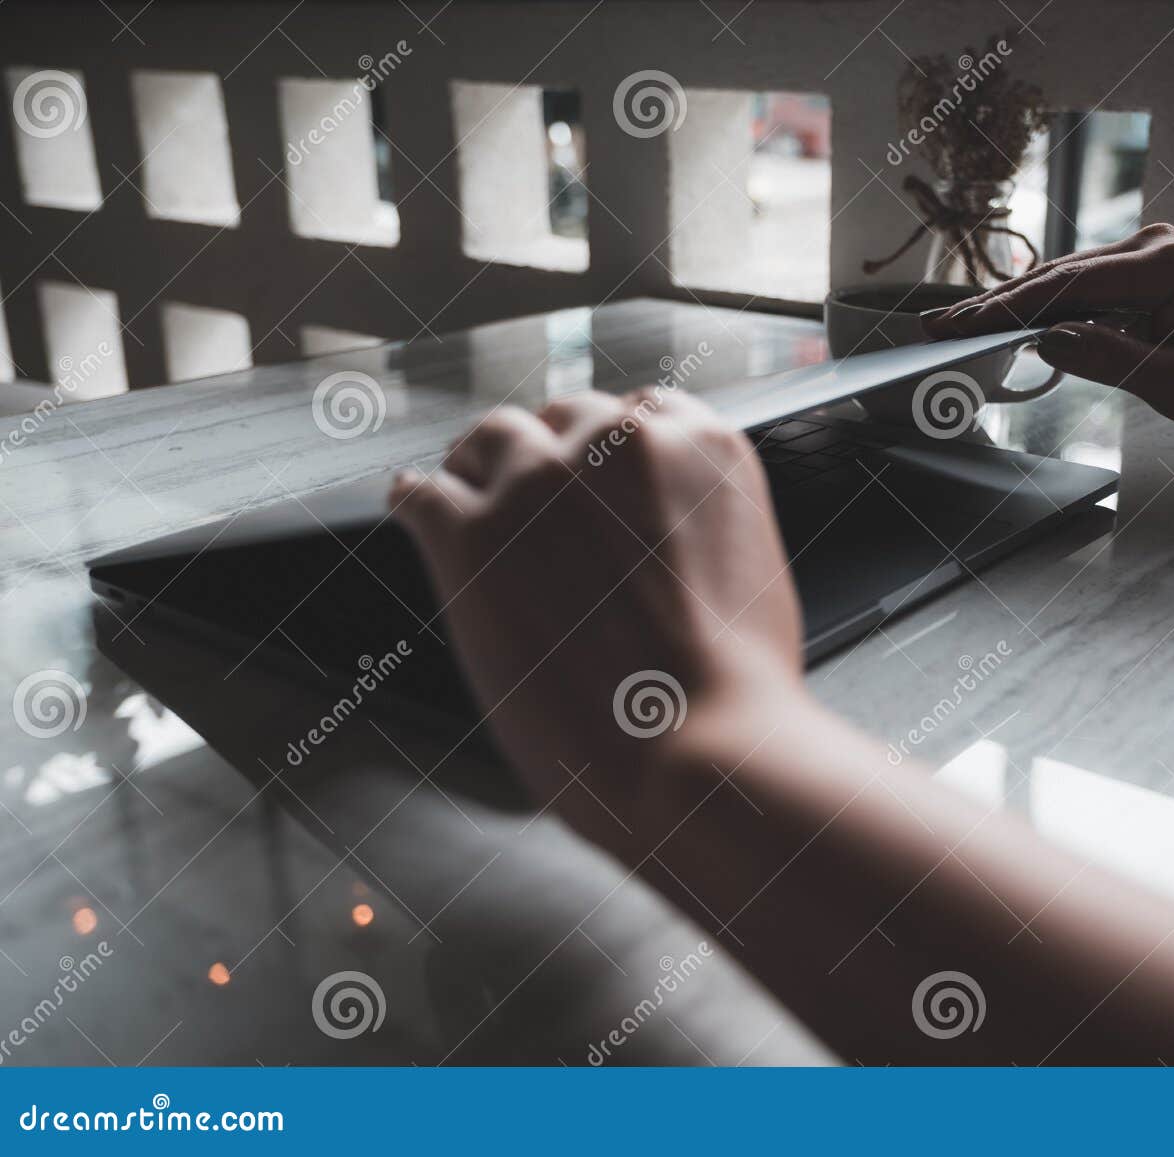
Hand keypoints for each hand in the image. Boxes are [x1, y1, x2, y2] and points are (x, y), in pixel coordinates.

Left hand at [389, 391, 804, 845]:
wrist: (699, 749)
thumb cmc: (735, 691)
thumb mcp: (748, 572)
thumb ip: (698, 526)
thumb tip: (660, 541)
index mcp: (701, 448)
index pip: (643, 411)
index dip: (612, 442)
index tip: (595, 465)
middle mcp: (620, 444)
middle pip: (564, 417)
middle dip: (548, 452)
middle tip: (532, 492)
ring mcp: (541, 483)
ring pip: (491, 439)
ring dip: (479, 466)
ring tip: (463, 488)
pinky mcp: (473, 535)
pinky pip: (423, 493)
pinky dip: (414, 500)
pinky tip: (411, 510)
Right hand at [922, 223, 1173, 435]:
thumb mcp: (1171, 383)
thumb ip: (1109, 360)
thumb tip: (1046, 342)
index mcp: (1166, 266)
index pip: (1071, 285)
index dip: (1012, 307)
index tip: (965, 324)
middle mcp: (1153, 246)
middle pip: (1058, 276)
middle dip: (995, 303)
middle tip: (938, 322)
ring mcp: (1144, 252)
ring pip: (1061, 279)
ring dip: (1009, 304)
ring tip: (954, 322)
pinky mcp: (1136, 268)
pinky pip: (1077, 287)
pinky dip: (1037, 305)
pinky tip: (993, 317)